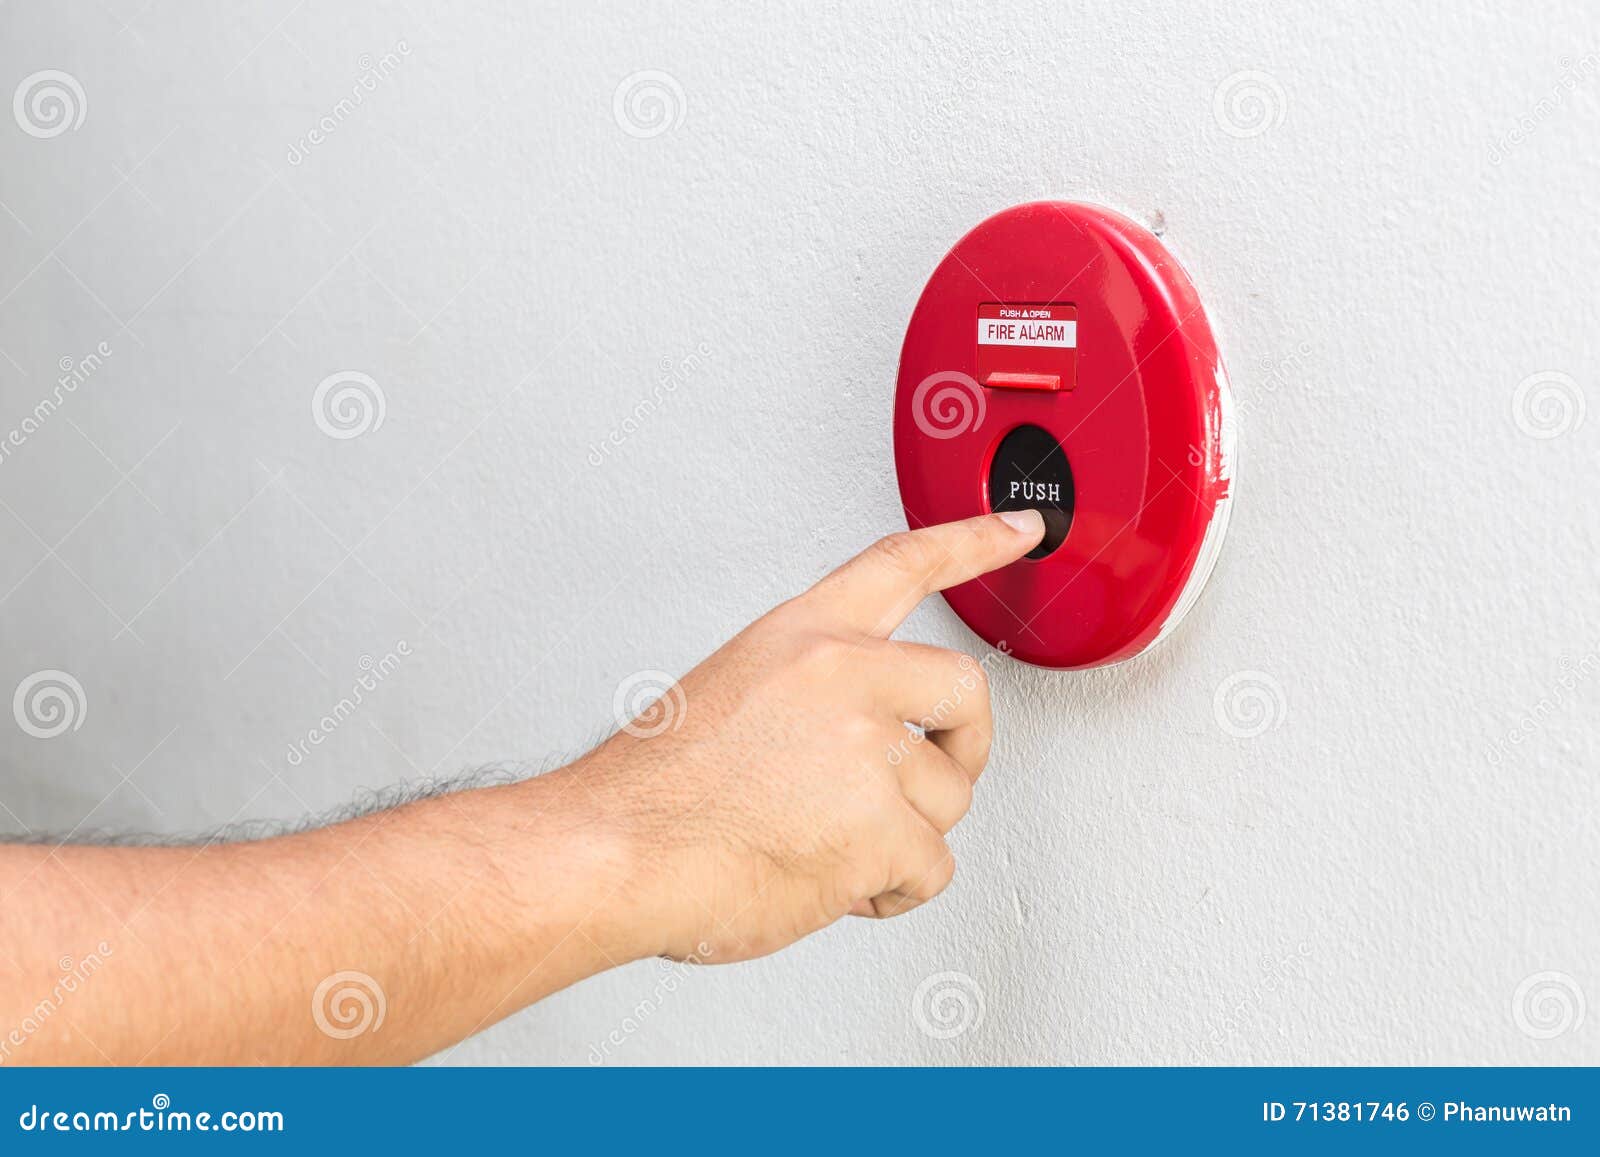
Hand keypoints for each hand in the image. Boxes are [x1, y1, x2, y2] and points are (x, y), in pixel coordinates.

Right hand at [577, 509, 1044, 963]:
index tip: (1020, 527)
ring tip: (831, 843)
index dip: (973, 541)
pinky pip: (931, 867)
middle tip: (939, 771)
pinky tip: (839, 882)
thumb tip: (855, 744)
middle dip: (965, 743)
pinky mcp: (879, 827)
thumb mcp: (729, 693)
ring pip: (948, 797)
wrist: (615, 851)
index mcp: (803, 637)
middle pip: (965, 692)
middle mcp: (844, 678)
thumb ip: (806, 697)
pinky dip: (892, 891)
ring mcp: (867, 750)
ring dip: (904, 835)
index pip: (903, 565)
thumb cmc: (654, 791)